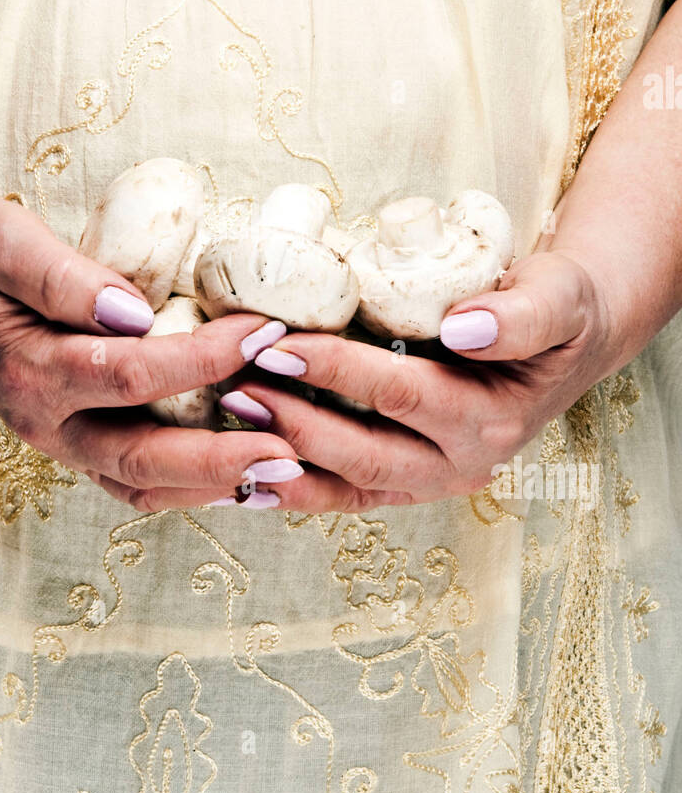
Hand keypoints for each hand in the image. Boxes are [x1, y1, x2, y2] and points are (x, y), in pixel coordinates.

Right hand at [0, 193, 301, 500]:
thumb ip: (62, 274)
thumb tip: (134, 310)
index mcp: (28, 370)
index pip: (130, 374)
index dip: (204, 357)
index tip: (266, 328)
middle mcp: (43, 422)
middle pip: (141, 460)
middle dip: (222, 457)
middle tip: (295, 445)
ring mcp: (58, 440)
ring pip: (140, 486)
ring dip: (213, 486)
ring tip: (285, 474)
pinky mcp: (73, 440)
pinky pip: (133, 480)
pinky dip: (190, 485)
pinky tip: (242, 472)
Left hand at [130, 250, 611, 511]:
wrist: (569, 339)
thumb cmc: (559, 309)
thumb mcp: (556, 298)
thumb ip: (517, 316)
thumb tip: (463, 327)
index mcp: (491, 421)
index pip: (400, 396)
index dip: (335, 371)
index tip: (275, 344)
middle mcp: (459, 464)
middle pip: (363, 454)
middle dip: (293, 425)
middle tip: (233, 389)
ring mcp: (429, 481)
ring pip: (346, 488)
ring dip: (282, 465)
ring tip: (224, 432)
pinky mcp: (404, 482)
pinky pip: (343, 494)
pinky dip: (292, 490)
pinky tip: (238, 482)